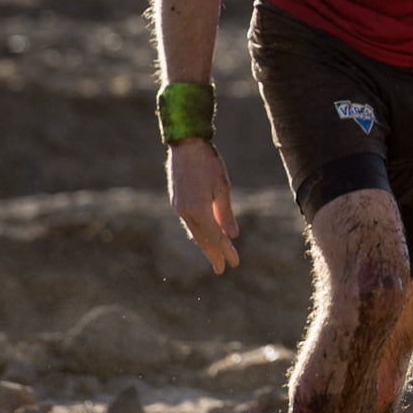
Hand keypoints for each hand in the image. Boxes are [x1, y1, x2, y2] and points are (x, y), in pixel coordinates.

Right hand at [167, 138, 239, 272]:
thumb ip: (226, 213)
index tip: (234, 264)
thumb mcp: (222, 187)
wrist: (186, 144)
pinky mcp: (177, 201)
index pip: (215, 237)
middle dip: (214, 253)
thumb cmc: (208, 162)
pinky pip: (190, 222)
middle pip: (202, 238)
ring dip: (206, 244)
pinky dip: (198, 231)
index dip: (225, 251)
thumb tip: (232, 235)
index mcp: (198, 210)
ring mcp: (179, 207)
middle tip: (223, 269)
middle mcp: (186, 212)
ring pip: (195, 231)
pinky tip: (204, 236)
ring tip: (216, 255)